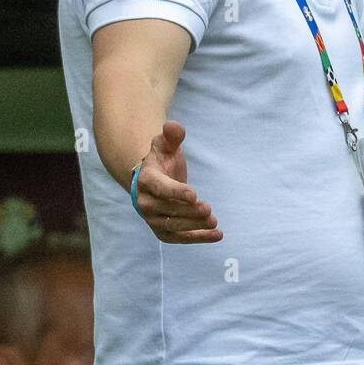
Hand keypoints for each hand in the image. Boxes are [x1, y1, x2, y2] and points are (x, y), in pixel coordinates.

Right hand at [132, 120, 221, 242]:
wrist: (151, 181)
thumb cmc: (161, 160)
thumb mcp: (165, 144)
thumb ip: (171, 135)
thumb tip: (173, 126)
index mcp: (146, 180)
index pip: (161, 188)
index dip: (176, 192)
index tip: (194, 195)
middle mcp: (145, 202)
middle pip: (168, 210)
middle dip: (189, 211)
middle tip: (209, 209)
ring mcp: (152, 219)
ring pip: (174, 226)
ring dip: (194, 226)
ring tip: (214, 222)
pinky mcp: (162, 231)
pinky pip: (179, 238)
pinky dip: (198, 238)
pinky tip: (217, 235)